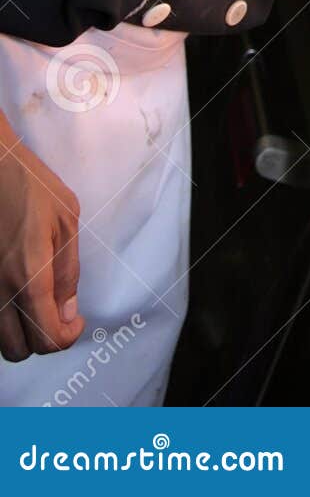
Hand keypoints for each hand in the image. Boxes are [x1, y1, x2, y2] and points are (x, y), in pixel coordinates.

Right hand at [0, 126, 83, 359]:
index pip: (47, 337)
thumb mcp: (66, 219)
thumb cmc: (30, 186)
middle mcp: (0, 290)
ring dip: (19, 333)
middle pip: (19, 350)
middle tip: (55, 314)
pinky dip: (1, 319)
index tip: (75, 320)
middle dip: (42, 339)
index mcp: (30, 274)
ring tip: (35, 306)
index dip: (67, 336)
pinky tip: (14, 295)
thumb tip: (69, 310)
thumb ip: (68, 269)